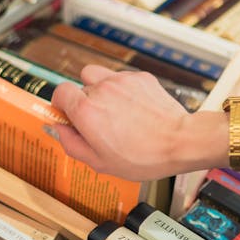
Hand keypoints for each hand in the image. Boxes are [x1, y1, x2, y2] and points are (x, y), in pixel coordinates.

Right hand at [49, 65, 225, 180]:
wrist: (180, 141)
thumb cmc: (144, 157)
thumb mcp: (100, 163)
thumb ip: (72, 144)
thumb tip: (59, 129)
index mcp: (86, 111)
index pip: (60, 92)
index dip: (61, 104)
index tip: (69, 115)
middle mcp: (101, 90)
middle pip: (80, 87)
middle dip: (85, 103)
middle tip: (99, 122)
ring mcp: (121, 81)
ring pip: (98, 76)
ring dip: (100, 90)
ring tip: (114, 110)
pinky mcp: (139, 77)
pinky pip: (121, 78)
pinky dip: (123, 90)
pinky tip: (135, 108)